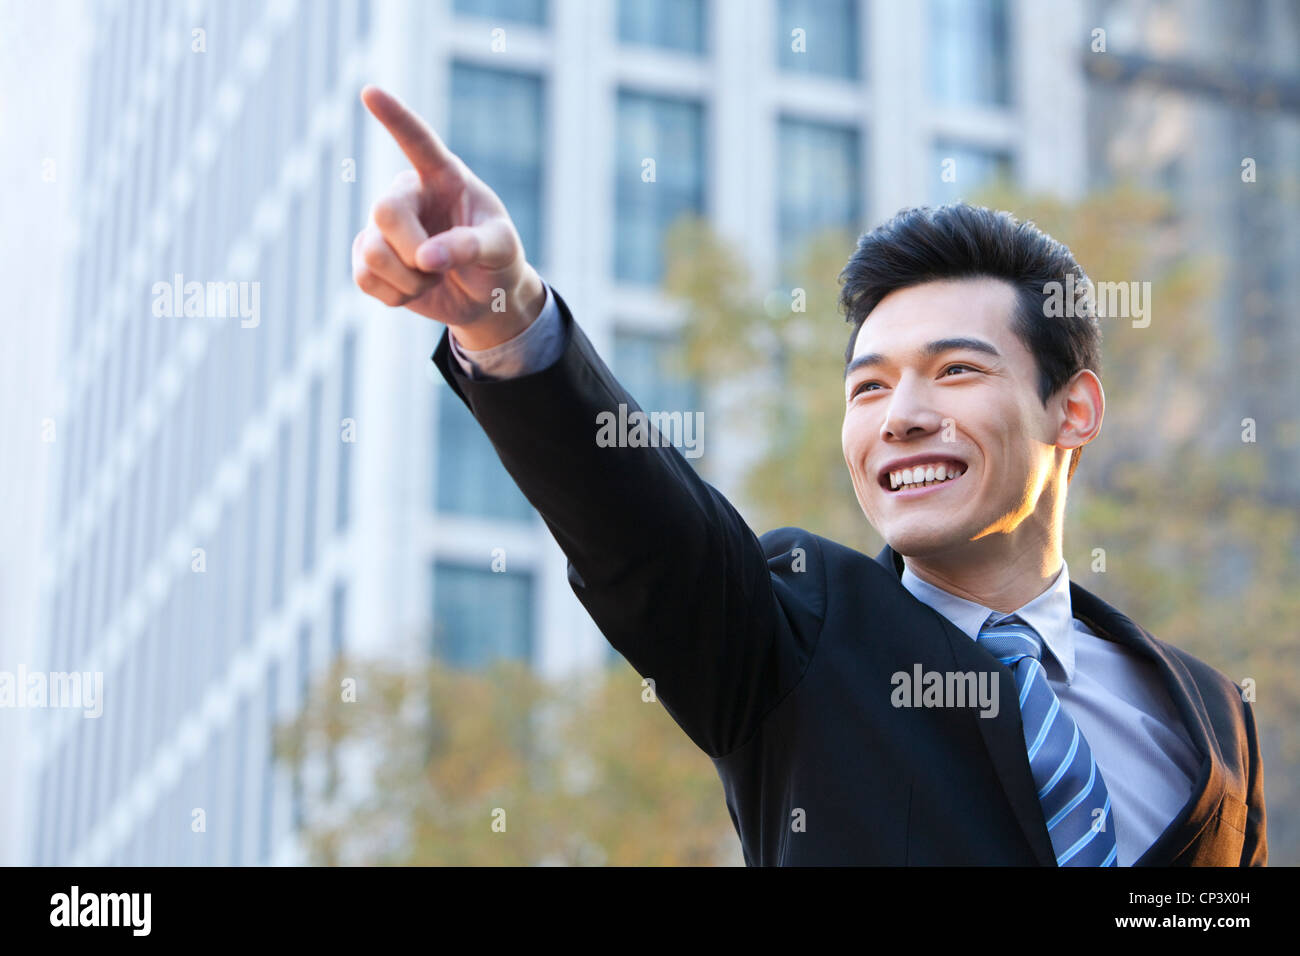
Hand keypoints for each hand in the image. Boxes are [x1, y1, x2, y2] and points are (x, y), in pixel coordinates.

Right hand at [351, 85, 545, 348]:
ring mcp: (382, 227)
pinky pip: (364, 279)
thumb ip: (471, 247)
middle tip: (439, 268)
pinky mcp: (367, 258)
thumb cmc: (498, 261)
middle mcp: (407, 194)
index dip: (394, 118)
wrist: (484, 298)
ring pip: (373, 252)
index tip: (370, 92)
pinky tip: (413, 290)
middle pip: (385, 212)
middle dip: (414, 251)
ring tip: (432, 277)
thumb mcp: (502, 250)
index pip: (417, 141)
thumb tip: (425, 258)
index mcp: (443, 177)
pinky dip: (395, 296)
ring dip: (409, 280)